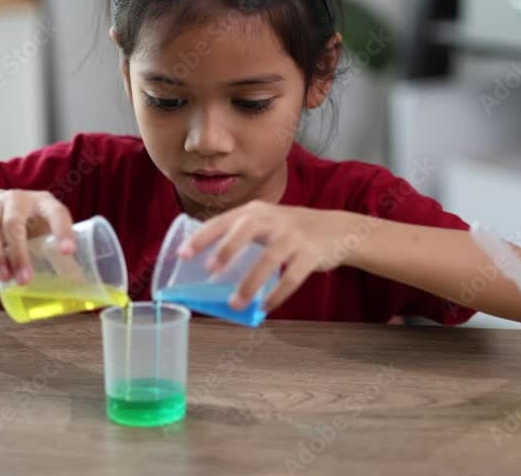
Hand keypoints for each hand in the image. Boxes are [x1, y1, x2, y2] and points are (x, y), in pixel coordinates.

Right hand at [0, 190, 74, 284]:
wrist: (0, 209)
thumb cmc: (31, 226)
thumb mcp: (47, 234)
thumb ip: (59, 254)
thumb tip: (77, 281)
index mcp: (43, 202)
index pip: (56, 213)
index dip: (63, 231)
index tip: (68, 252)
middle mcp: (17, 198)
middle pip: (13, 223)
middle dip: (18, 255)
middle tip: (24, 280)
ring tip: (4, 277)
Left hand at [177, 201, 351, 311]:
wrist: (337, 230)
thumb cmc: (290, 230)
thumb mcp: (265, 222)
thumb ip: (240, 236)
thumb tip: (206, 269)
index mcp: (255, 212)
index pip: (224, 220)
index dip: (202, 236)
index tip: (183, 254)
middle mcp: (273, 219)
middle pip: (247, 229)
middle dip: (226, 249)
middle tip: (210, 271)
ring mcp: (294, 236)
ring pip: (269, 258)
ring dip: (250, 283)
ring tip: (234, 304)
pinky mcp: (310, 254)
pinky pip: (291, 277)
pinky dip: (277, 294)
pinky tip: (265, 308)